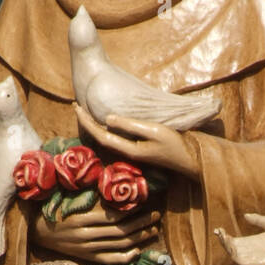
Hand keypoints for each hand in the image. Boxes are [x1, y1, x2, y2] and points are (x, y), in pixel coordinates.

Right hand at [31, 198, 160, 264]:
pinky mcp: (87, 257)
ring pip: (118, 244)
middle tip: (157, 216)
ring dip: (138, 238)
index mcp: (82, 219)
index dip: (132, 210)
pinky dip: (124, 257)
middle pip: (120, 230)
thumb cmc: (55, 211)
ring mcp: (87, 249)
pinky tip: (136, 251)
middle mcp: (86, 236)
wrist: (37, 232)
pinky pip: (109, 260)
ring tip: (153, 230)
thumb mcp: (69, 201)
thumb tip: (113, 188)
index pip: (113, 215)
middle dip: (141, 223)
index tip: (146, 202)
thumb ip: (89, 197)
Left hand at [75, 103, 198, 178]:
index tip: (76, 107)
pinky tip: (103, 120)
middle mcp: (126, 153)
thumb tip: (107, 118)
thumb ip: (130, 125)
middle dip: (86, 122)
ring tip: (85, 111)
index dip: (86, 122)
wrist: (189, 159)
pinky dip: (105, 127)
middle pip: (99, 138)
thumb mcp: (153, 130)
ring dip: (94, 124)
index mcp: (128, 150)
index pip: (100, 135)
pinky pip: (115, 138)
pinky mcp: (136, 149)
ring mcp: (131, 152)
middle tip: (75, 105)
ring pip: (106, 138)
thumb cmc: (174, 143)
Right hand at [215, 213, 264, 264]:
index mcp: (252, 243)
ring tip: (224, 238)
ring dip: (227, 248)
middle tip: (219, 232)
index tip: (219, 229)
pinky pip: (243, 262)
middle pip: (233, 249)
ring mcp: (254, 258)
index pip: (235, 242)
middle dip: (224, 242)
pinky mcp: (258, 264)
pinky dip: (235, 256)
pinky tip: (232, 247)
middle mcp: (251, 251)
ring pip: (235, 256)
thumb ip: (257, 220)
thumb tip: (245, 215)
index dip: (225, 237)